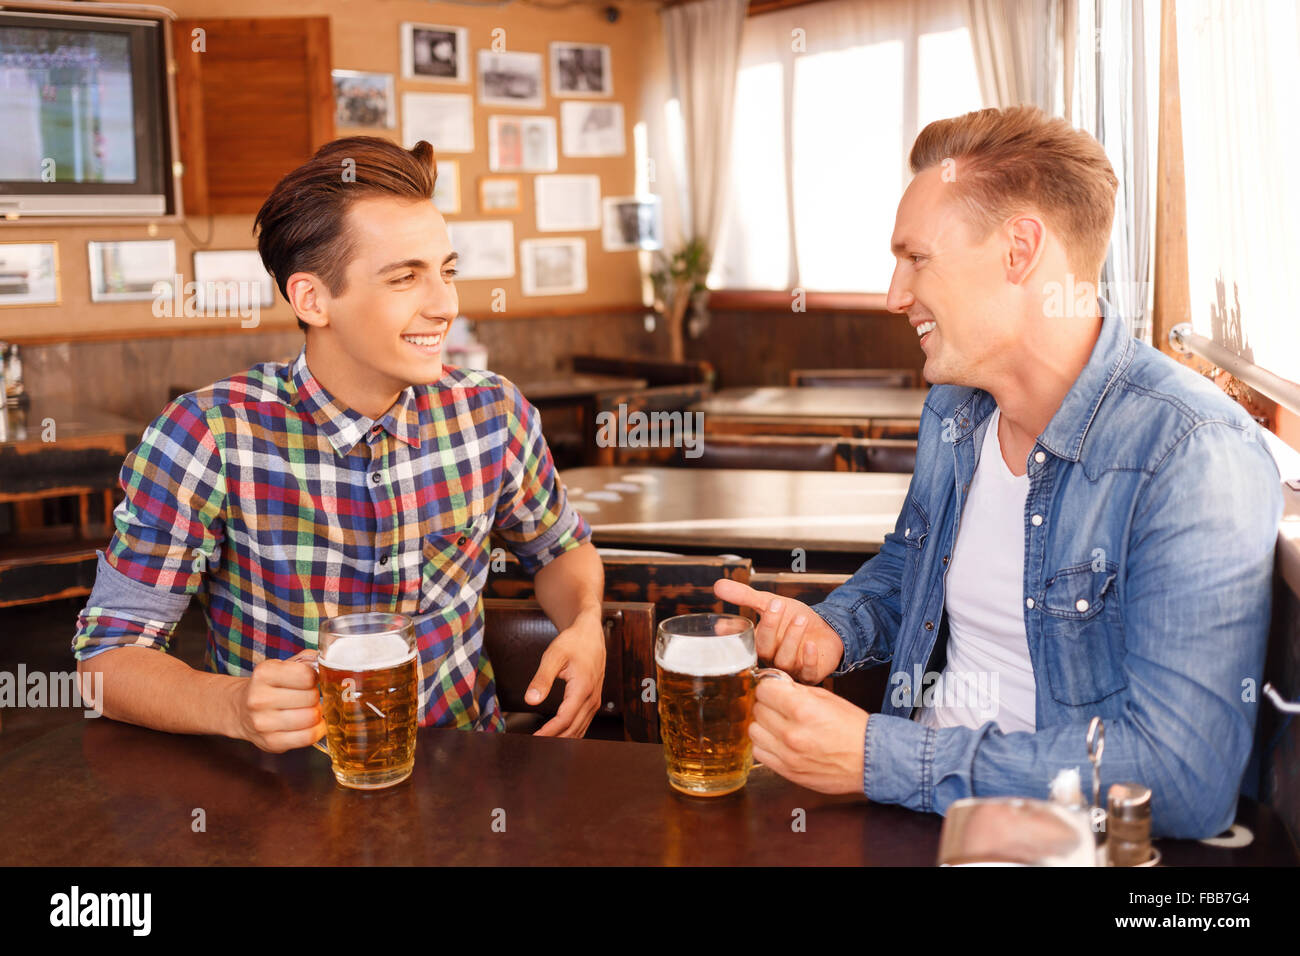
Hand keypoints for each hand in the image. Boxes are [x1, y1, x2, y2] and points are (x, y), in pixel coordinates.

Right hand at [231, 653, 325, 752]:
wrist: (241, 710)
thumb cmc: (269, 686)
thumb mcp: (282, 665)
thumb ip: (307, 660)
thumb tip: (329, 664)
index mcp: (263, 673)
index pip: (306, 675)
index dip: (315, 677)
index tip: (311, 679)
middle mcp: (259, 698)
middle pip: (310, 697)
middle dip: (315, 696)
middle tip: (309, 696)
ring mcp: (263, 723)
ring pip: (310, 718)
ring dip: (316, 713)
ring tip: (309, 709)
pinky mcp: (271, 742)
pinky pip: (308, 737)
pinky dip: (317, 730)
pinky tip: (311, 724)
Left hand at [527, 612, 605, 737]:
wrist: (590, 633)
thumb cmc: (573, 642)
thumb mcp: (553, 656)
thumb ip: (542, 679)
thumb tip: (531, 700)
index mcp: (583, 688)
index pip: (565, 719)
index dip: (549, 732)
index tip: (533, 739)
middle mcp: (592, 698)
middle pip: (573, 729)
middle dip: (554, 740)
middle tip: (534, 747)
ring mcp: (594, 701)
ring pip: (579, 729)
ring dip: (562, 739)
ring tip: (543, 745)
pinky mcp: (593, 701)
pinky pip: (582, 723)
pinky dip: (570, 732)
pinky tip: (556, 736)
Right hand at [713, 579, 844, 682]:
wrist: (826, 629)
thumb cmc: (793, 618)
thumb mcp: (769, 603)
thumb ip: (745, 596)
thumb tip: (717, 585)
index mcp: (758, 643)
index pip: (742, 640)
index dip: (734, 633)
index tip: (724, 624)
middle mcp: (771, 659)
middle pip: (764, 649)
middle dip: (770, 626)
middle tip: (777, 604)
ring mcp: (790, 668)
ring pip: (784, 659)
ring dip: (792, 637)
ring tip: (800, 618)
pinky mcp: (810, 674)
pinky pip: (806, 671)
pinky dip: (808, 659)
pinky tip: (810, 644)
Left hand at [749, 677, 867, 793]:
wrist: (870, 761)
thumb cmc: (853, 729)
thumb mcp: (828, 698)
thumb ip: (798, 691)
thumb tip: (777, 684)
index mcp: (802, 709)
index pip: (764, 690)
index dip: (770, 687)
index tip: (776, 689)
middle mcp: (792, 733)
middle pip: (758, 709)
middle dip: (768, 704)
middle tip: (780, 706)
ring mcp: (788, 755)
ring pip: (754, 731)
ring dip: (763, 725)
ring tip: (778, 724)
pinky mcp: (787, 772)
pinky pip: (759, 753)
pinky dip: (765, 745)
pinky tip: (778, 741)